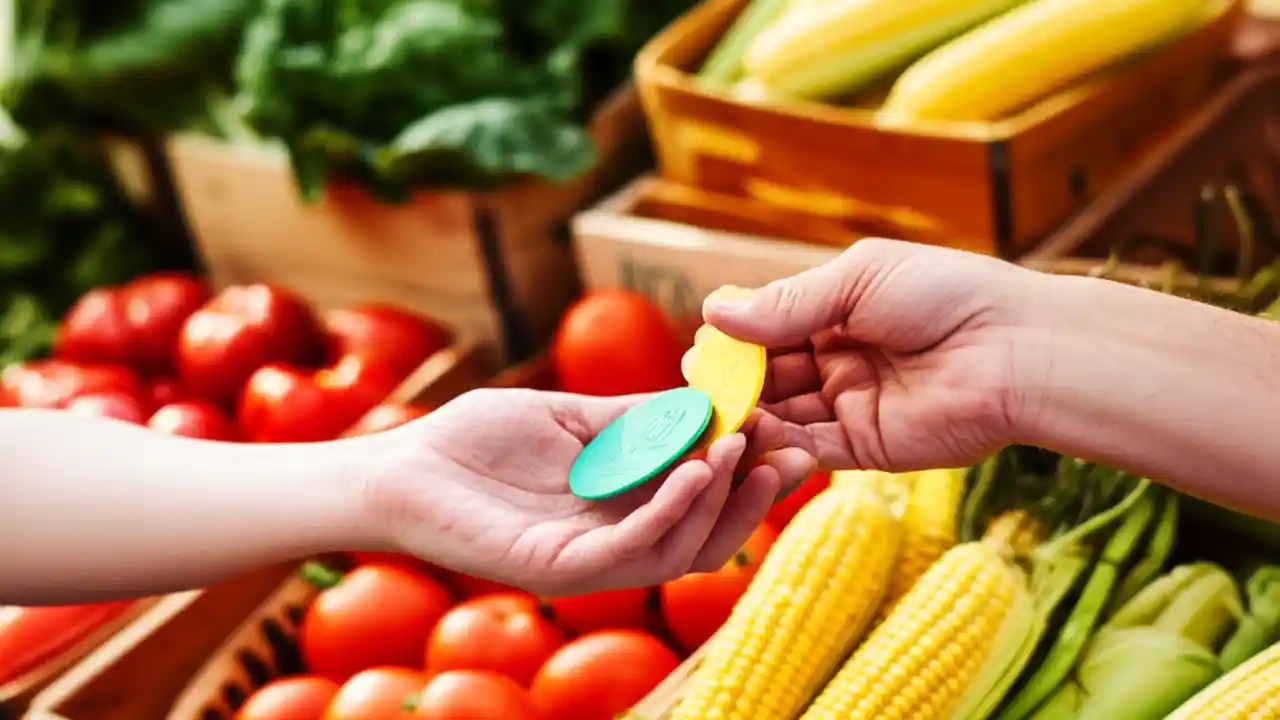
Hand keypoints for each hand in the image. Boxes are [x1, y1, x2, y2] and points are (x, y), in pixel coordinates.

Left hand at [356, 388, 815, 595]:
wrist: (402, 463)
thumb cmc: (477, 439)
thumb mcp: (571, 418)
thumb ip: (634, 418)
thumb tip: (706, 401)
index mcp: (620, 506)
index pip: (701, 501)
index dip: (747, 473)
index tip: (784, 431)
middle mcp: (612, 541)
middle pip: (704, 534)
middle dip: (753, 497)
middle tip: (793, 454)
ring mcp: (586, 560)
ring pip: (677, 548)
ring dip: (720, 501)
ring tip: (745, 452)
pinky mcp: (556, 568)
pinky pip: (628, 549)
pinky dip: (669, 512)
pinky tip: (694, 472)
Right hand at [701, 239, 1047, 471]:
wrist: (1016, 350)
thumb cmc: (946, 296)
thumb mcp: (857, 281)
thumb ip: (786, 305)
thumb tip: (712, 311)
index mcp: (839, 312)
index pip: (770, 329)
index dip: (734, 341)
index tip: (700, 349)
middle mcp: (840, 360)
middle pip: (769, 375)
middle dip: (732, 382)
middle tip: (696, 388)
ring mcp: (850, 405)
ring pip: (782, 416)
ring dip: (747, 416)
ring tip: (713, 416)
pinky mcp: (865, 448)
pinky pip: (809, 450)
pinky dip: (777, 446)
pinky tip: (749, 437)